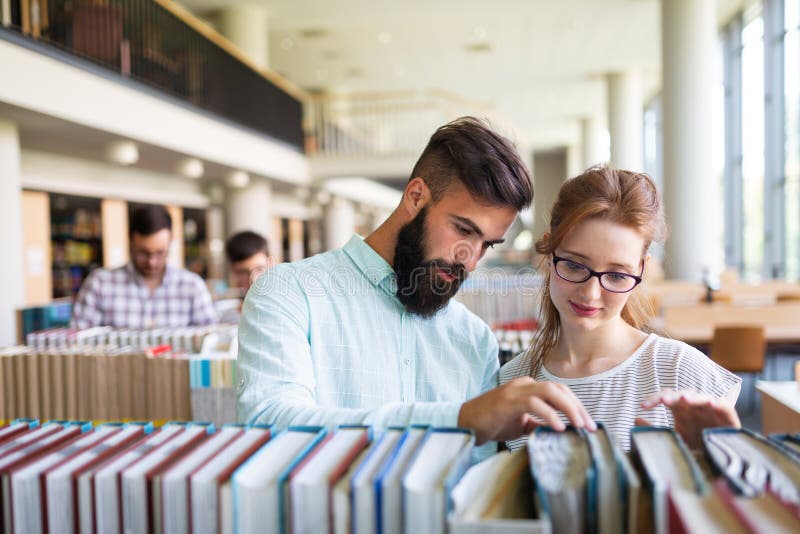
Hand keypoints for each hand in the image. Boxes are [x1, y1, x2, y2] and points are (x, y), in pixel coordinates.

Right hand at [458, 377, 596, 444]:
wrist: (464, 423)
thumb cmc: (490, 423)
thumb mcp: (519, 423)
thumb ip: (537, 422)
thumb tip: (557, 430)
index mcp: (527, 387)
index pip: (559, 390)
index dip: (576, 405)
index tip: (587, 423)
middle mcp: (523, 384)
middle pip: (559, 389)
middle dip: (578, 407)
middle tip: (589, 426)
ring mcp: (515, 390)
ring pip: (550, 392)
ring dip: (569, 408)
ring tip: (579, 426)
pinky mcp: (508, 401)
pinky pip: (534, 404)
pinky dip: (549, 415)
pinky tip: (559, 427)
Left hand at [638, 389, 740, 448]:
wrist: (719, 459)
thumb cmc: (696, 445)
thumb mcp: (674, 437)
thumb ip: (656, 428)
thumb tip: (635, 419)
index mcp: (680, 409)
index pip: (666, 397)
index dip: (654, 399)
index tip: (643, 406)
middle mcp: (695, 407)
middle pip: (682, 395)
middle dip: (673, 396)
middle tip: (663, 400)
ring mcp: (711, 410)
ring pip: (702, 397)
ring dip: (693, 397)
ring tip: (684, 399)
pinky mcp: (728, 417)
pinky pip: (724, 406)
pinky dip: (718, 404)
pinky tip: (711, 403)